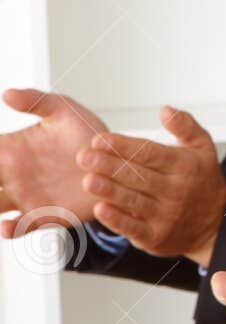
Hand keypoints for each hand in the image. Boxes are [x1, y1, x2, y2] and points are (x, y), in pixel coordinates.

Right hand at [0, 89, 105, 234]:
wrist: (117, 161)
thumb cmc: (85, 132)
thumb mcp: (63, 111)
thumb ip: (36, 101)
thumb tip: (6, 94)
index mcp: (8, 150)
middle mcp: (10, 176)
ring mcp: (26, 197)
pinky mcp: (46, 215)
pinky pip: (22, 227)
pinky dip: (10, 229)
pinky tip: (5, 227)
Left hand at [76, 107, 225, 265]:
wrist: (217, 223)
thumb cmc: (201, 179)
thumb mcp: (203, 147)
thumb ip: (185, 125)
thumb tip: (165, 109)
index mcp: (184, 166)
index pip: (150, 154)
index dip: (124, 146)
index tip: (100, 139)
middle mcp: (176, 191)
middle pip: (138, 176)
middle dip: (109, 166)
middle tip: (84, 157)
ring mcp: (166, 215)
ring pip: (133, 201)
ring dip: (109, 191)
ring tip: (88, 181)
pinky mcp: (156, 236)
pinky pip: (133, 227)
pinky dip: (116, 220)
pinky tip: (100, 209)